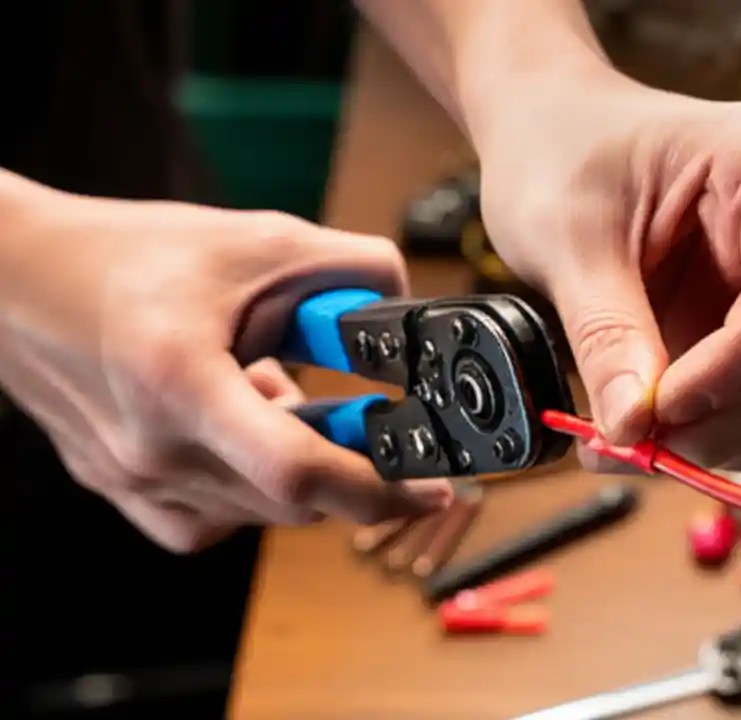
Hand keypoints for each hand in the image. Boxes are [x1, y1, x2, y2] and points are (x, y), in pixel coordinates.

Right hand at [0, 177, 451, 552]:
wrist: (15, 277)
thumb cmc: (125, 256)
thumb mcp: (254, 240)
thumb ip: (349, 267)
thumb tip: (406, 307)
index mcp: (182, 383)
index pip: (299, 473)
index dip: (382, 489)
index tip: (435, 486)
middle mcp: (153, 449)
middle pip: (292, 499)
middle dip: (351, 465)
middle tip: (374, 420)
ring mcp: (132, 480)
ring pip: (258, 511)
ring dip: (297, 467)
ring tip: (277, 392)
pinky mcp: (121, 490)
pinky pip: (212, 518)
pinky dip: (249, 485)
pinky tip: (242, 429)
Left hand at [474, 73, 740, 470]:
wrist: (552, 133)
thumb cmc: (560, 151)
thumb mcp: (564, 236)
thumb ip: (605, 334)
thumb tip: (634, 428)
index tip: (668, 406)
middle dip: (723, 415)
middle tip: (636, 446)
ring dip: (714, 438)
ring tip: (621, 445)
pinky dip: (706, 434)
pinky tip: (640, 433)